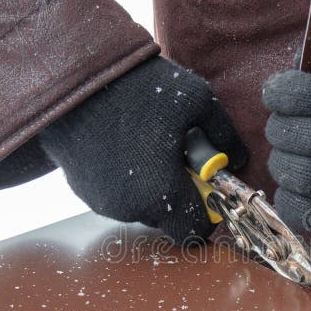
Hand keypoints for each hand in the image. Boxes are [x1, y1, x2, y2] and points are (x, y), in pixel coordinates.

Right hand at [39, 56, 246, 241]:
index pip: (194, 232)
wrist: (72, 79)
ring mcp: (102, 202)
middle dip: (177, 195)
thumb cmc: (138, 88)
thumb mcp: (196, 100)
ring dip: (150, 188)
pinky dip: (125, 181)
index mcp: (161, 194)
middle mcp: (130, 209)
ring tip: (146, 146)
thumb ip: (224, 135)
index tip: (204, 186)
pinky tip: (122, 147)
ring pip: (141, 208)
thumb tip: (238, 159)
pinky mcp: (82, 191)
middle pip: (168, 219)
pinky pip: (116, 196)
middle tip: (174, 156)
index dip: (205, 212)